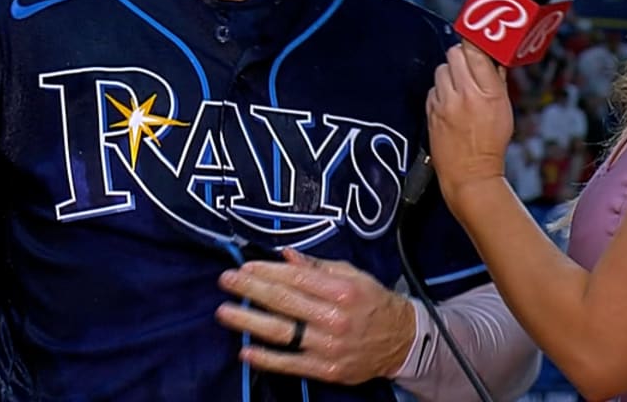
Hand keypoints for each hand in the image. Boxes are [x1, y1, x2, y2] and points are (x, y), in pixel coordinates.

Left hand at [216, 248, 414, 384]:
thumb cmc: (374, 303)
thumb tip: (286, 256)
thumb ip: (318, 266)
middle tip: (226, 281)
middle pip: (284, 302)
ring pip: (281, 333)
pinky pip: (290, 363)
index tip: (244, 266)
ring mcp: (328, 346)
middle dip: (251, 289)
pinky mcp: (326, 369)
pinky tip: (246, 351)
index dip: (267, 272)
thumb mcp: (353, 275)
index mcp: (341, 291)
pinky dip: (266, 358)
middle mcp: (334, 318)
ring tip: (225, 312)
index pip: (296, 278)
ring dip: (249, 321)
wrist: (401, 340)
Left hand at [425, 43, 512, 208]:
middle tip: (467, 63)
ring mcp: (445, 103)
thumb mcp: (504, 110)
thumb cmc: (491, 144)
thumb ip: (497, 81)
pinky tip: (449, 101)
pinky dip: (440, 90)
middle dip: (461, 55)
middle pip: (455, 54)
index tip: (476, 40)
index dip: (475, 42)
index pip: (476, 52)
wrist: (470, 173)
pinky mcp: (431, 112)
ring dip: (450, 72)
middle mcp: (465, 95)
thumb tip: (494, 59)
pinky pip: (433, 88)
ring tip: (458, 85)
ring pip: (441, 69)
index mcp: (489, 93)